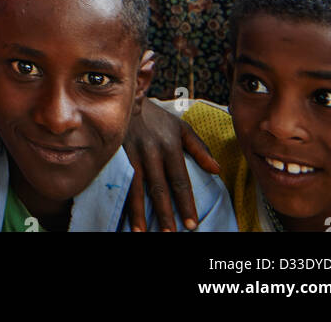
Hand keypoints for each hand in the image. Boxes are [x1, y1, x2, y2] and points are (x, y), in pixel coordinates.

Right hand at [122, 95, 221, 231]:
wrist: (126, 97)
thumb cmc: (157, 117)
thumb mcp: (181, 127)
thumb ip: (199, 148)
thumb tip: (217, 170)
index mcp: (169, 146)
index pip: (180, 180)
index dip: (185, 204)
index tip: (191, 225)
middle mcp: (150, 150)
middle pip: (158, 187)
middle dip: (164, 212)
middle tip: (169, 234)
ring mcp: (130, 152)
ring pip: (134, 186)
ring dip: (138, 211)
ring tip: (141, 231)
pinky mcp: (113, 152)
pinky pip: (117, 179)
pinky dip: (119, 197)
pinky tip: (120, 212)